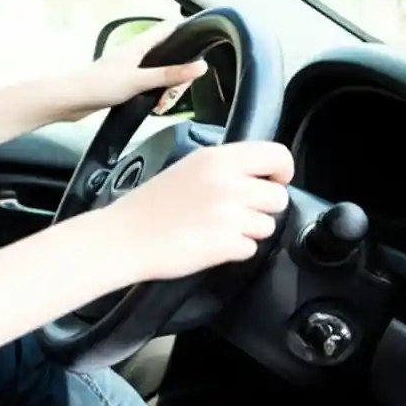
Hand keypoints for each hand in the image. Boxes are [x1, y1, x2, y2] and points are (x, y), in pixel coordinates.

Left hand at [62, 19, 208, 121]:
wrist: (70, 100)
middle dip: (179, 70)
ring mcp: (128, 69)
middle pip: (166, 55)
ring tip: (168, 102)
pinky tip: (157, 104)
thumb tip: (201, 66)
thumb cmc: (100, 85)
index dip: (186, 29)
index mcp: (138, 46)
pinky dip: (155, 93)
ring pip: (158, 72)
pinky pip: (147, 84)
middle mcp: (134, 54)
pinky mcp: (122, 83)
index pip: (166, 30)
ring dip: (167, 86)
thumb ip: (170, 74)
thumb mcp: (140, 80)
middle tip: (181, 87)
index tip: (205, 35)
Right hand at [105, 141, 293, 281]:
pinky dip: (234, 250)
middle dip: (262, 208)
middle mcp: (229, 182)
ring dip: (248, 231)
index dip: (281, 171)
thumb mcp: (187, 168)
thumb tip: (259, 176)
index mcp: (217, 159)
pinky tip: (208, 243)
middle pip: (278, 196)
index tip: (271, 182)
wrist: (123, 237)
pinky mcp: (228, 244)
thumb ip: (224, 168)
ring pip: (268, 225)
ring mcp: (230, 214)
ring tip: (215, 228)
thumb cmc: (149, 206)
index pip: (277, 155)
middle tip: (235, 212)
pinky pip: (251, 249)